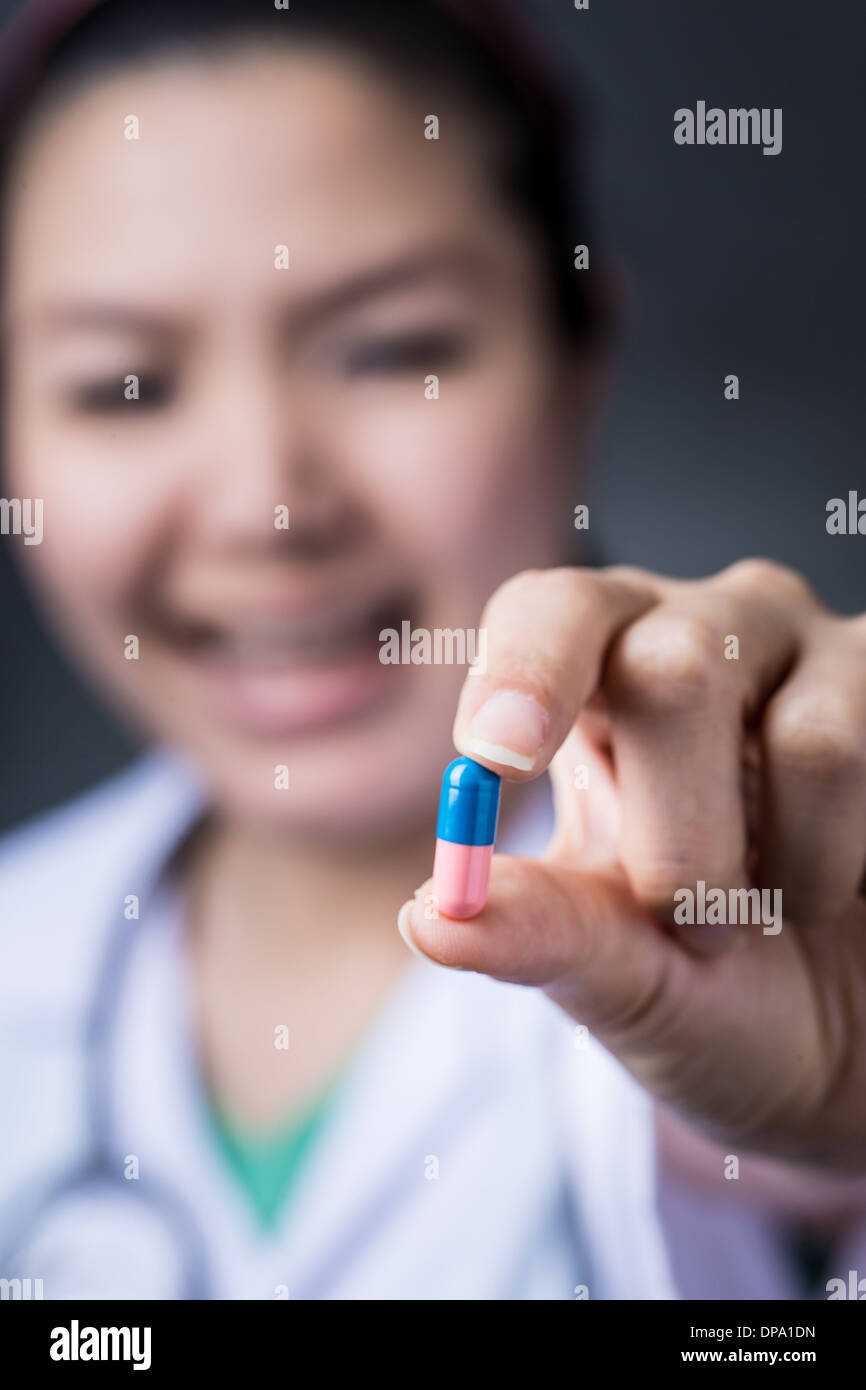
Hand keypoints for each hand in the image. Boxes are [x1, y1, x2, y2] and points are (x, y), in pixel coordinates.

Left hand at [404, 561, 865, 1171]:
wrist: (840, 1050)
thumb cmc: (711, 991)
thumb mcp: (615, 975)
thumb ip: (538, 937)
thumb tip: (429, 918)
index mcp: (598, 676)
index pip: (551, 612)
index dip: (525, 672)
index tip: (498, 761)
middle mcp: (706, 633)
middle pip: (671, 668)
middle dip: (673, 835)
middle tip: (680, 917)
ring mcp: (818, 656)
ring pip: (799, 736)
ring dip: (773, 873)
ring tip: (771, 912)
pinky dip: (838, 864)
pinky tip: (838, 882)